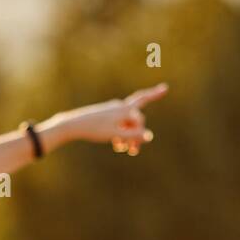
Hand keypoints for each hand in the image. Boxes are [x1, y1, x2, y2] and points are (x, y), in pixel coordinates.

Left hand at [52, 83, 168, 155]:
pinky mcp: (106, 116)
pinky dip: (121, 134)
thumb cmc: (95, 129)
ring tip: (123, 150)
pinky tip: (116, 145)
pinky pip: (119, 125)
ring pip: (127, 124)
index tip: (166, 88)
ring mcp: (113, 111)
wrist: (73, 124)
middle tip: (134, 152)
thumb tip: (150, 136)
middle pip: (136, 119)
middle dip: (138, 134)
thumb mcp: (117, 135)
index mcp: (124, 109)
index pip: (141, 110)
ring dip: (128, 137)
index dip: (153, 101)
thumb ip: (134, 136)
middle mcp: (120, 107)